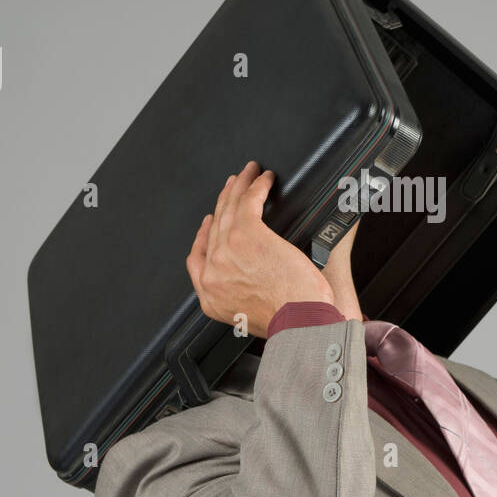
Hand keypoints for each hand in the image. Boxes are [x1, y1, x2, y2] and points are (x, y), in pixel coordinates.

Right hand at [186, 161, 334, 336]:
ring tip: (248, 174)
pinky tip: (263, 179)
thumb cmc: (291, 322)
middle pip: (215, 229)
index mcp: (211, 297)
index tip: (209, 224)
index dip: (202, 236)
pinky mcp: (247, 235)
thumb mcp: (253, 317)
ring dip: (239, 187)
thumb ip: (243, 297)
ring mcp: (226, 252)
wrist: (300, 322)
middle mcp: (212, 273)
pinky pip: (248, 202)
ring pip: (229, 210)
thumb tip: (252, 280)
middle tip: (231, 188)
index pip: (196, 260)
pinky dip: (256, 187)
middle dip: (223, 204)